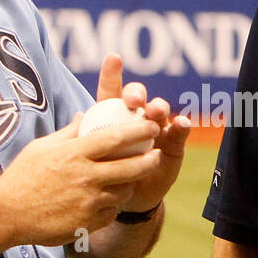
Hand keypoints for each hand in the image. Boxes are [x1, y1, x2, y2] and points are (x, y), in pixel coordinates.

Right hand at [0, 114, 161, 245]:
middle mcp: (85, 177)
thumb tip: (85, 114)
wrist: (6, 215)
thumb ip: (68, 133)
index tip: (152, 126)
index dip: (138, 131)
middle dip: (149, 159)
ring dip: (131, 183)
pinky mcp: (88, 223)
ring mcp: (88, 202)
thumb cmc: (23, 177)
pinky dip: (113, 205)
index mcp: (74, 154)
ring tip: (130, 178)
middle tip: (157, 154)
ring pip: (124, 191)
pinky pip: (112, 212)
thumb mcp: (42, 148)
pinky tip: (107, 200)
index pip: (115, 137)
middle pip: (130, 166)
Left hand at [94, 53, 189, 213]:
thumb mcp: (95, 156)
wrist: (128, 199)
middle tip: (132, 100)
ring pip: (160, 111)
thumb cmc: (107, 173)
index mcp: (114, 115)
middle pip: (138, 97)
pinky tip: (181, 123)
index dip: (112, 74)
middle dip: (136, 93)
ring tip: (156, 111)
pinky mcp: (174, 145)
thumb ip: (87, 136)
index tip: (113, 58)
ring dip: (159, 107)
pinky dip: (181, 127)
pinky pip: (179, 133)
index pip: (111, 91)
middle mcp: (137, 117)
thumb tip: (76, 115)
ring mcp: (157, 129)